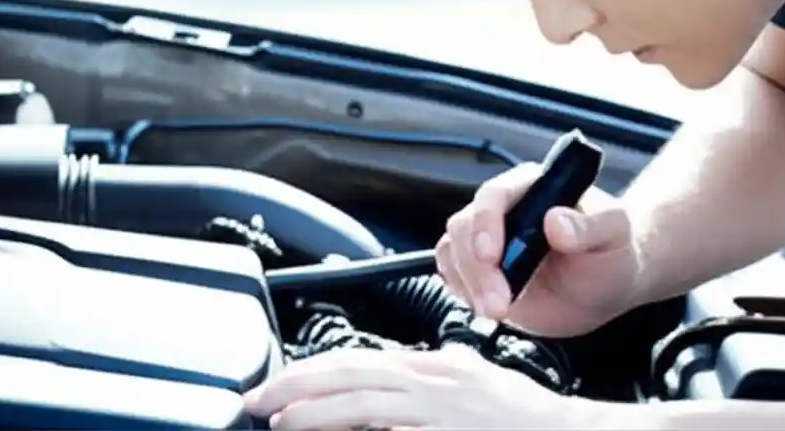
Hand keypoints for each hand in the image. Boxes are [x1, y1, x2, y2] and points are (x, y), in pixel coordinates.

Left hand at [242, 345, 588, 429]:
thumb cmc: (526, 419)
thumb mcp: (469, 385)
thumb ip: (427, 384)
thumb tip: (383, 391)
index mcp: (435, 367)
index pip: (358, 361)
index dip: (311, 372)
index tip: (275, 386)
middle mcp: (436, 381)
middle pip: (353, 376)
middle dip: (297, 386)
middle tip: (257, 401)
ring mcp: (446, 411)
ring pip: (368, 405)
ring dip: (318, 413)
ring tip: (281, 422)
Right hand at [438, 162, 640, 336]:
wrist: (606, 287)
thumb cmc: (612, 252)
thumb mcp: (614, 235)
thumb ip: (590, 227)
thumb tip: (555, 221)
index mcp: (530, 187)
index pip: (493, 195)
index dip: (485, 223)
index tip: (491, 256)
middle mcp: (501, 210)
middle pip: (465, 226)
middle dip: (475, 267)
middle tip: (498, 304)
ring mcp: (487, 240)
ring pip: (453, 251)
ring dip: (468, 284)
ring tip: (497, 312)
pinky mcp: (479, 270)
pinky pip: (452, 274)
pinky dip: (462, 291)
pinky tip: (487, 308)